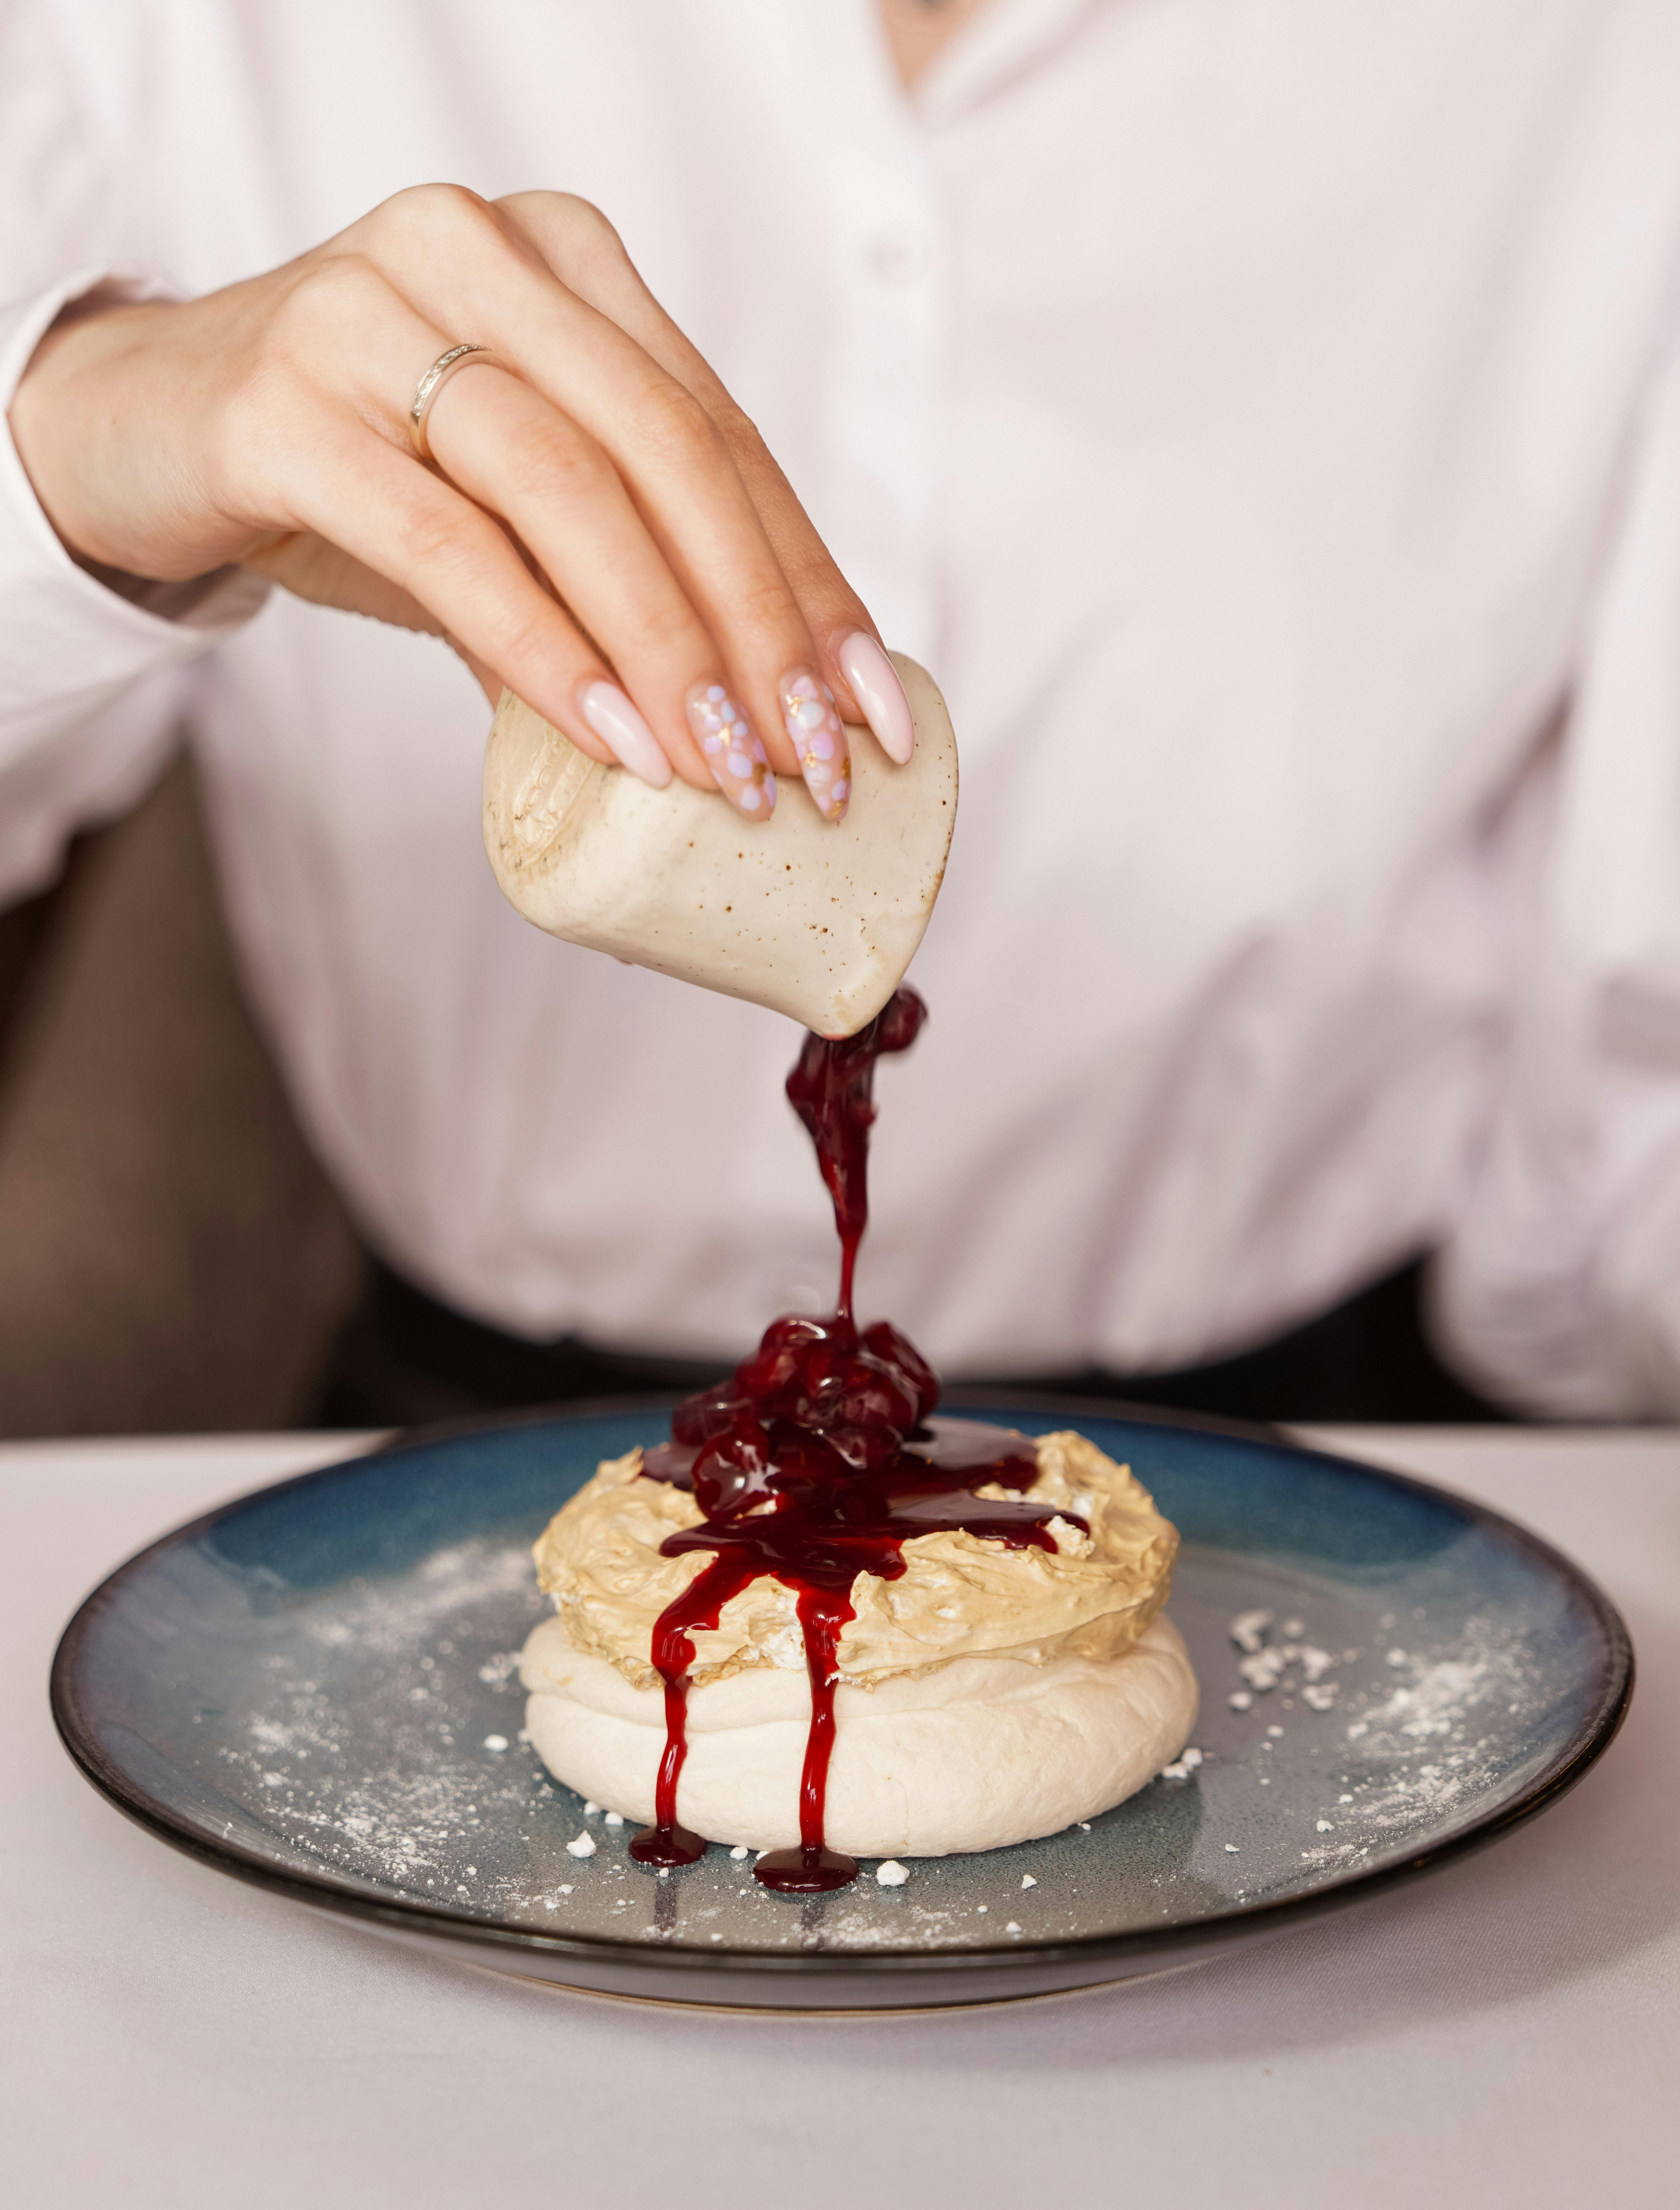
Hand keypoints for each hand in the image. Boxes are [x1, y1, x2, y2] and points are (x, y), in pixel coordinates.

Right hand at [7, 186, 915, 821]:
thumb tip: (756, 709)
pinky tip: (610, 737)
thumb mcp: (508, 498)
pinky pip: (447, 540)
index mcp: (561, 259)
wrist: (144, 426)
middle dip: (757, 621)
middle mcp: (475, 250)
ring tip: (721, 771)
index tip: (869, 706)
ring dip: (663, 646)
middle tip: (806, 759)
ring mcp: (368, 311)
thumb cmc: (356, 470)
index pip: (722, 430)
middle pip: (668, 448)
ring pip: (567, 487)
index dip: (810, 577)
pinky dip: (542, 649)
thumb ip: (620, 559)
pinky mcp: (280, 403)